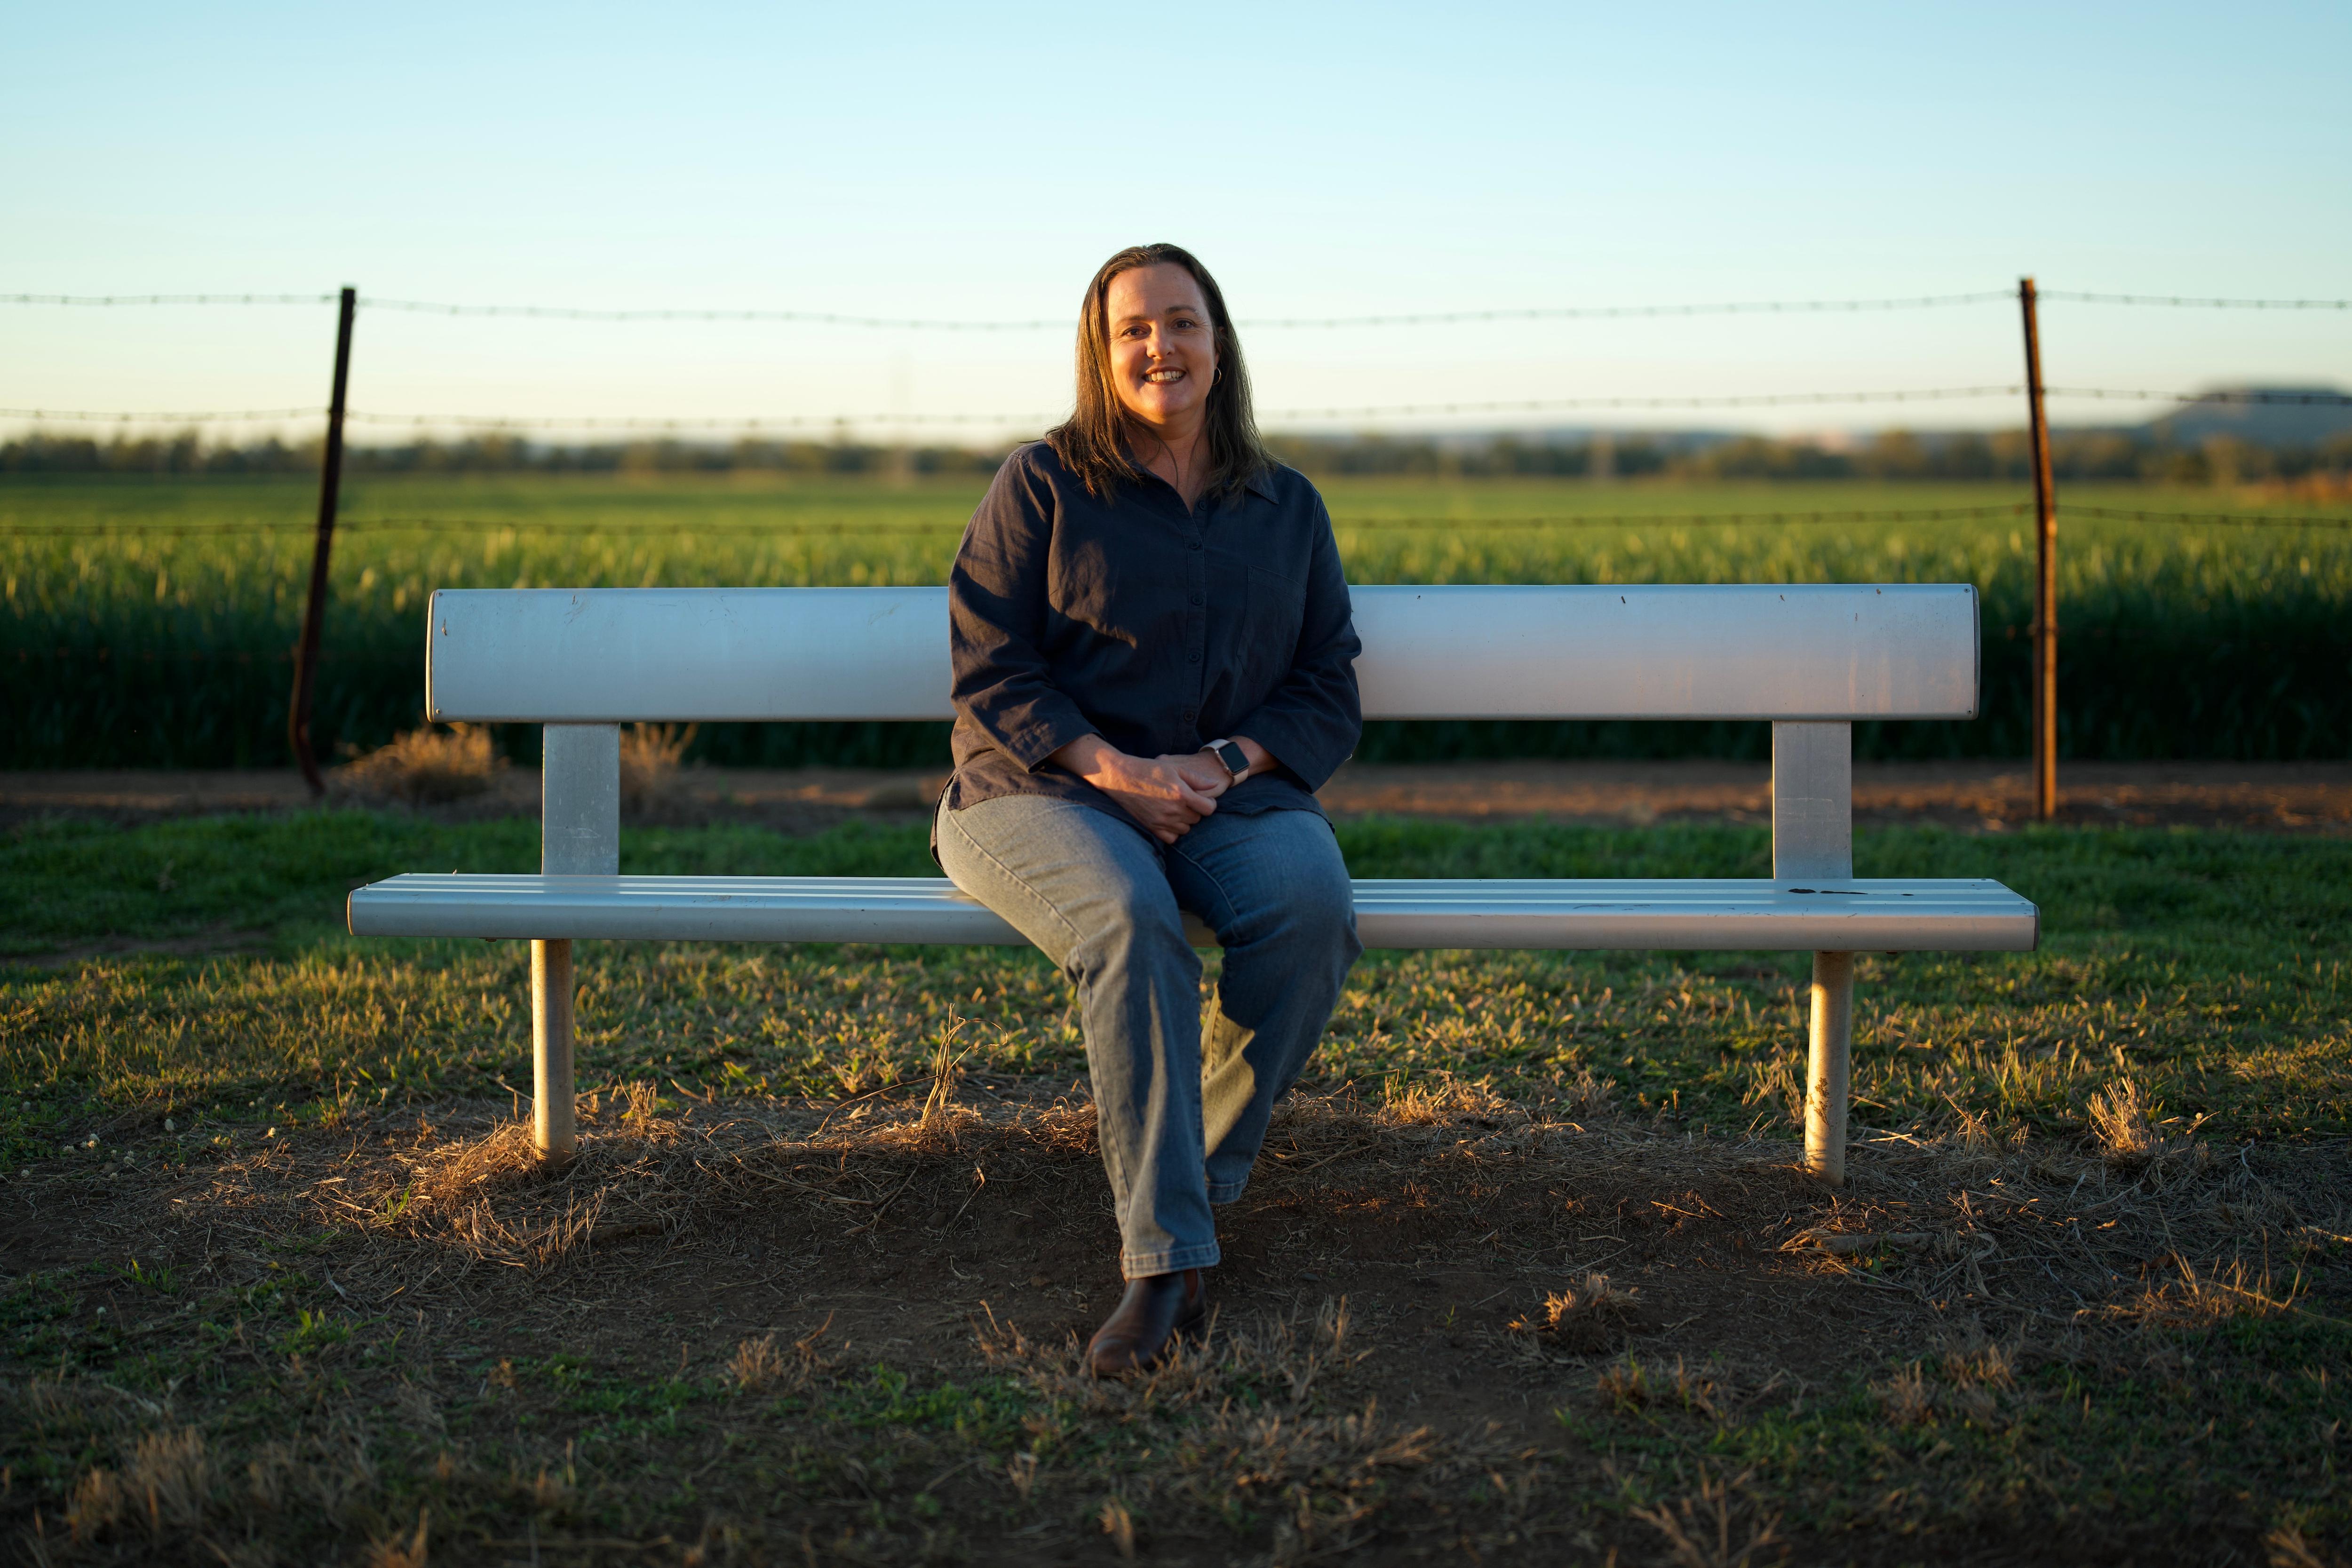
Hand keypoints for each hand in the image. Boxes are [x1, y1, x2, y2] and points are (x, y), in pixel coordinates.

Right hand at [1049, 736, 1223, 843]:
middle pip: (1197, 819)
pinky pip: (1172, 838)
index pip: (1209, 809)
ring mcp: (1161, 821)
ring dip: (1185, 821)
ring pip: (1186, 829)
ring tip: (1176, 809)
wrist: (1121, 777)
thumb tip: (1216, 785)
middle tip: (1186, 801)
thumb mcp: (1175, 768)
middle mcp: (1173, 810)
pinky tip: (1169, 820)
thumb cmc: (1149, 769)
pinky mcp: (1151, 827)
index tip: (1203, 798)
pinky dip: (1173, 831)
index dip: (1210, 803)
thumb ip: (1197, 779)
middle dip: (1195, 810)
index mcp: (1181, 793)